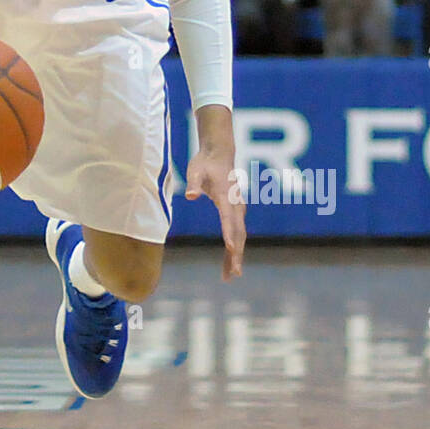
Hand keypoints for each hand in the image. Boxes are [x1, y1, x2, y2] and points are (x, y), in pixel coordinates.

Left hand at [185, 111, 245, 280]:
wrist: (219, 153)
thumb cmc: (205, 162)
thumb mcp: (195, 170)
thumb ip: (193, 184)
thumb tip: (190, 195)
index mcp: (225, 196)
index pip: (228, 218)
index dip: (230, 235)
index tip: (232, 250)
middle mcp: (235, 204)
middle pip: (238, 232)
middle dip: (236, 254)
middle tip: (233, 274)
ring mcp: (237, 208)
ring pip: (239, 235)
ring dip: (236, 255)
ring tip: (230, 275)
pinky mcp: (235, 211)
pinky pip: (236, 232)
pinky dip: (234, 247)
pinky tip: (229, 261)